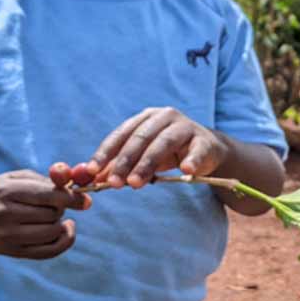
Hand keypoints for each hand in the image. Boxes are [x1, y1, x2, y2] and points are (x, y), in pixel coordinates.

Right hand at [0, 170, 87, 259]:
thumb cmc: (2, 194)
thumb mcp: (18, 178)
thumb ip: (46, 179)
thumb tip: (75, 187)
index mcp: (7, 192)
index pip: (47, 196)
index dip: (71, 198)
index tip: (86, 200)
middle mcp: (5, 215)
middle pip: (52, 214)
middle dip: (60, 208)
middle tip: (55, 205)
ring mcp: (8, 236)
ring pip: (52, 232)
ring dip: (59, 223)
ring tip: (52, 216)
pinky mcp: (13, 252)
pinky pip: (49, 251)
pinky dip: (64, 241)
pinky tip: (64, 230)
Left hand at [86, 107, 229, 188]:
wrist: (207, 150)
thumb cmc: (169, 152)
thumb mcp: (143, 157)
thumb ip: (120, 166)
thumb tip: (93, 180)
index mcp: (145, 118)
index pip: (121, 134)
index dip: (106, 152)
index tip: (92, 170)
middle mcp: (163, 117)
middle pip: (140, 138)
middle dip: (124, 162)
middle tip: (114, 183)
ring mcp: (185, 126)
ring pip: (163, 143)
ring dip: (147, 164)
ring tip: (135, 183)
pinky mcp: (204, 141)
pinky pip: (197, 151)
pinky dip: (192, 160)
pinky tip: (186, 170)